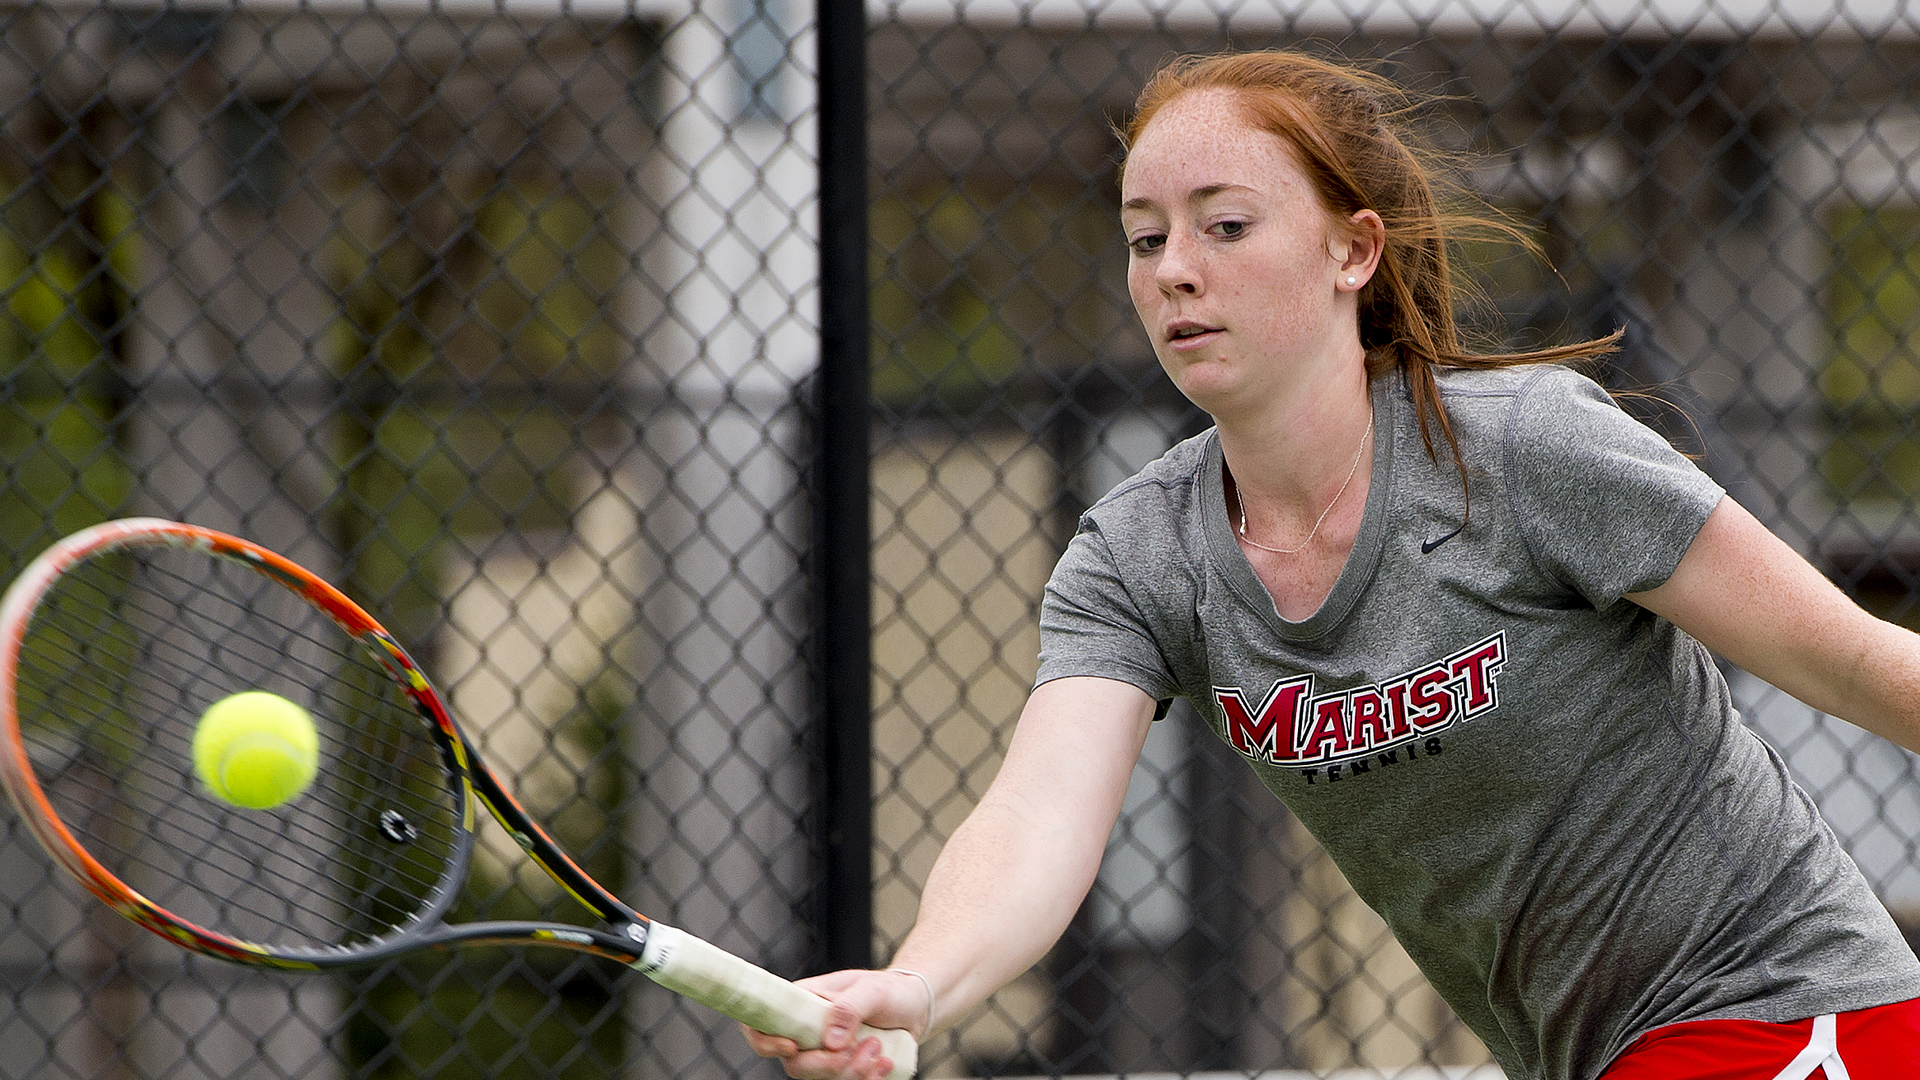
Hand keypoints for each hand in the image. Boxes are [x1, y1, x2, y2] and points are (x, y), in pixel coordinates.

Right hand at [741, 968, 928, 1079]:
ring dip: (852, 1072)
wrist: (915, 1007)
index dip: (766, 1041)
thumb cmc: (889, 990)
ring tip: (878, 1048)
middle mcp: (807, 1031)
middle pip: (794, 1063)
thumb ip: (849, 1008)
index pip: (762, 1023)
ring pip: (821, 1079)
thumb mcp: (873, 990)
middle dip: (826, 1064)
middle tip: (856, 1047)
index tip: (793, 1047)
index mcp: (803, 1003)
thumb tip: (830, 1040)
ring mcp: (824, 1053)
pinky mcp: (843, 1070)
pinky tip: (884, 1064)